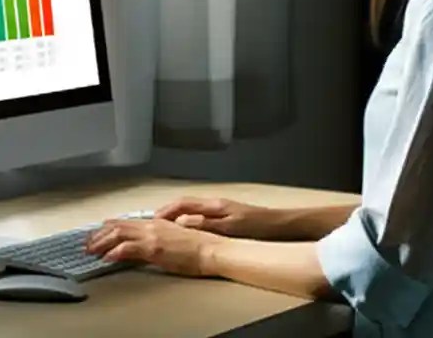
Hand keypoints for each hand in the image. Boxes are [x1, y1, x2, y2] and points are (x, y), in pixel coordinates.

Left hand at [84, 218, 224, 276]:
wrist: (211, 250)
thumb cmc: (198, 247)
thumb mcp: (173, 238)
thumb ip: (157, 238)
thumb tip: (144, 246)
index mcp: (156, 223)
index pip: (126, 222)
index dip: (109, 227)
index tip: (97, 232)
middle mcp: (151, 226)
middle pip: (118, 226)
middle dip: (99, 235)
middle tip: (87, 243)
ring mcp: (152, 236)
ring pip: (119, 234)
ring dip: (102, 242)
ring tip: (91, 250)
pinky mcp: (154, 248)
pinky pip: (128, 248)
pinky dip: (115, 251)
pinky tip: (107, 257)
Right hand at [153, 196, 274, 239]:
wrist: (279, 224)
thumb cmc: (257, 226)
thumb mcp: (230, 227)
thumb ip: (205, 224)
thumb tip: (181, 222)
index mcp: (214, 205)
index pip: (182, 203)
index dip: (166, 210)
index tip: (153, 219)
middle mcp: (215, 203)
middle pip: (185, 203)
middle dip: (168, 212)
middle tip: (155, 223)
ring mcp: (221, 208)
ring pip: (192, 209)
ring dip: (178, 216)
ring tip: (167, 227)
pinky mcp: (226, 215)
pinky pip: (200, 214)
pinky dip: (189, 220)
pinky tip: (188, 229)